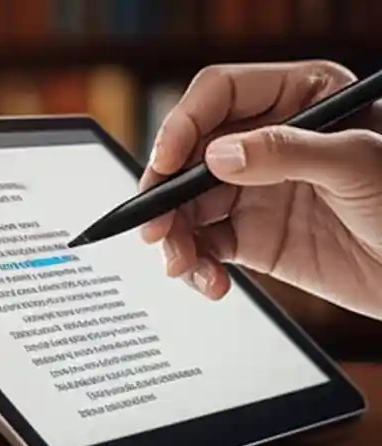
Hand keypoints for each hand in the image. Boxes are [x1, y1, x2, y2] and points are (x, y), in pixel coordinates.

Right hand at [141, 61, 381, 318]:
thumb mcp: (359, 164)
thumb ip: (288, 152)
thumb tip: (220, 154)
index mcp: (298, 99)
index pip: (219, 95)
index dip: (184, 124)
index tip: (169, 162)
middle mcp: (269, 141)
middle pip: (190, 155)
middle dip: (166, 194)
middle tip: (156, 226)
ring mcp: (257, 191)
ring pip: (188, 206)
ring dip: (175, 238)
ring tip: (182, 264)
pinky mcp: (252, 238)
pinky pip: (205, 247)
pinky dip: (196, 266)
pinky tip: (208, 280)